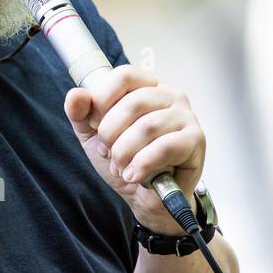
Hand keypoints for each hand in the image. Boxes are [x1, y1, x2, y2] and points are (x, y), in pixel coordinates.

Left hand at [63, 65, 204, 234]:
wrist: (146, 197)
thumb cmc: (125, 160)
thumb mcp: (93, 135)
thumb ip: (80, 113)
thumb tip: (76, 95)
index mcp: (146, 86)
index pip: (124, 76)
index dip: (102, 100)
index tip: (95, 124)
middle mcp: (170, 95)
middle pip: (133, 103)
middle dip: (110, 133)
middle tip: (107, 152)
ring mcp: (186, 116)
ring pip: (148, 126)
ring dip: (125, 153)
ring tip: (121, 167)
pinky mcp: (196, 140)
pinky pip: (165, 147)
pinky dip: (143, 164)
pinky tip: (134, 176)